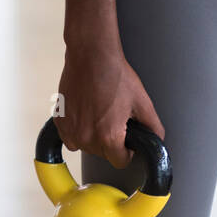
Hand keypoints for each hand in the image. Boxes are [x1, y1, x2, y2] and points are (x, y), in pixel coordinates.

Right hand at [55, 43, 165, 169]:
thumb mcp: (142, 100)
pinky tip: (87, 111)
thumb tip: (157, 139)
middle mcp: (86, 138)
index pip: (120, 161)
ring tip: (101, 111)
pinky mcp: (59, 122)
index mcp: (108, 137)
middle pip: (103, 153)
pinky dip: (78, 129)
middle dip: (111, 140)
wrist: (92, 55)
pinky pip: (70, 137)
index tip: (128, 139)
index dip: (128, 151)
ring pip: (86, 146)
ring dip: (94, 136)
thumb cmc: (115, 75)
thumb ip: (152, 125)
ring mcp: (70, 131)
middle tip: (115, 117)